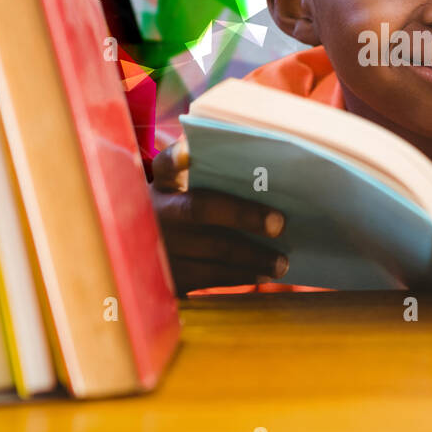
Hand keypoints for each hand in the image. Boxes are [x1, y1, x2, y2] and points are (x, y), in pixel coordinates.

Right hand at [150, 134, 288, 292]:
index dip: (176, 158)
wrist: (151, 249)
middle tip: (279, 224)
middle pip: (198, 209)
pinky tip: (262, 274)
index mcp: (163, 184)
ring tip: (281, 261)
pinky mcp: (165, 277)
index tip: (188, 153)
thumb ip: (214, 177)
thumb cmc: (185, 210)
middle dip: (242, 216)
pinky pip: (208, 279)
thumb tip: (263, 177)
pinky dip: (240, 277)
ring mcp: (158, 247)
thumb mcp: (186, 191)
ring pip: (210, 251)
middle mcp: (155, 212)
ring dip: (251, 257)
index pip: (167, 164)